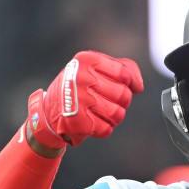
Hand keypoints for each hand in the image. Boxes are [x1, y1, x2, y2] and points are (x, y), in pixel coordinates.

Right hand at [21, 50, 143, 150]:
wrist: (49, 111)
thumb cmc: (80, 88)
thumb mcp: (96, 69)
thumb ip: (123, 69)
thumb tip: (138, 87)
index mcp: (87, 60)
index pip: (125, 74)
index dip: (129, 84)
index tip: (121, 87)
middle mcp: (81, 77)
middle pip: (124, 95)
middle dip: (121, 102)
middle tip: (107, 101)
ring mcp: (79, 99)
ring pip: (118, 114)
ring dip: (113, 117)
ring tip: (101, 112)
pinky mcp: (77, 121)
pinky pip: (106, 129)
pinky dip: (102, 129)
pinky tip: (91, 122)